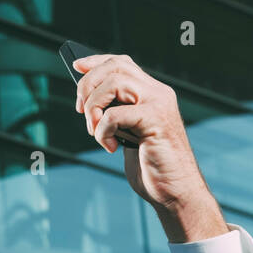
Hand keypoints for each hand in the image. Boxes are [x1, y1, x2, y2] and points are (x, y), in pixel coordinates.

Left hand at [73, 54, 228, 242]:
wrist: (175, 191)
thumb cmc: (150, 166)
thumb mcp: (128, 134)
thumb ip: (114, 114)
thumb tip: (86, 100)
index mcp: (152, 93)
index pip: (122, 63)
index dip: (97, 61)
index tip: (76, 65)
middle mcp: (158, 93)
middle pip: (115, 67)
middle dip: (88, 85)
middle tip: (82, 112)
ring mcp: (158, 104)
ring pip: (113, 83)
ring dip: (94, 108)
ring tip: (95, 132)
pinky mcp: (155, 120)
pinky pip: (114, 114)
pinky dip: (103, 131)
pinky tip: (112, 147)